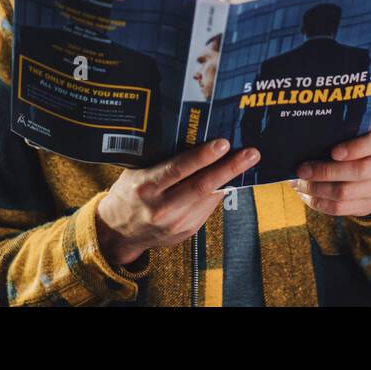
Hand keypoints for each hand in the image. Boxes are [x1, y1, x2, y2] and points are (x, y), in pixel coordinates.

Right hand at [96, 139, 258, 265]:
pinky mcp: (187, 232)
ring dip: (231, 178)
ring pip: (210, 197)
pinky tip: (232, 178)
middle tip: (251, 153)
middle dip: (230, 167)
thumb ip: (161, 159)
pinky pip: (209, 207)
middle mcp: (161, 207)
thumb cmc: (129, 192)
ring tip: (248, 161)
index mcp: (146, 187)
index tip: (223, 143)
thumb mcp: (136, 171)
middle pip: (202, 185)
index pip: (178, 169)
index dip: (202, 156)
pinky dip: (221, 190)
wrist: (119, 232)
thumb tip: (195, 137)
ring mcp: (176, 223)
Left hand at [290, 123, 370, 217]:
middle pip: (357, 171)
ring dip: (316, 189)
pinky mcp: (365, 205)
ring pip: (344, 193)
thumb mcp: (355, 135)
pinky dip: (318, 202)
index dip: (355, 148)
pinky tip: (305, 195)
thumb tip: (305, 141)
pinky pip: (339, 208)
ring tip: (298, 183)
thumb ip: (339, 134)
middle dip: (325, 172)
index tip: (334, 152)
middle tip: (301, 170)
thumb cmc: (355, 146)